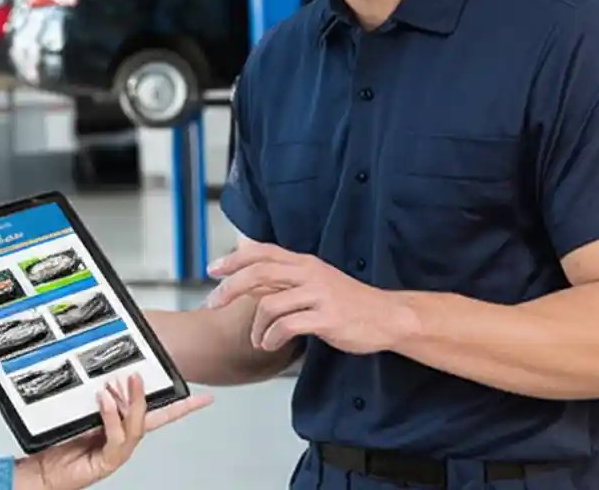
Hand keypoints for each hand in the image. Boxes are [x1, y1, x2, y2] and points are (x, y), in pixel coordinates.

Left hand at [14, 374, 212, 489]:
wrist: (42, 472)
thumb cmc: (60, 444)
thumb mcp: (81, 414)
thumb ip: (97, 401)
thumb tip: (109, 381)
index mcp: (122, 427)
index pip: (158, 412)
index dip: (182, 405)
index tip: (204, 398)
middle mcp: (124, 440)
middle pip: (153, 418)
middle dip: (163, 400)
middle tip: (145, 374)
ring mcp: (117, 452)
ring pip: (136, 427)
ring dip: (133, 403)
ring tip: (126, 382)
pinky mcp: (106, 461)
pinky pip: (116, 438)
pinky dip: (112, 418)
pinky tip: (105, 402)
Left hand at [206, 240, 413, 354]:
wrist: (386, 317)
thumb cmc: (347, 303)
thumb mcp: (314, 283)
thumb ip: (285, 280)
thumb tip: (250, 278)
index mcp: (304, 262)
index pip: (261, 252)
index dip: (233, 259)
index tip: (212, 269)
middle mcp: (309, 273)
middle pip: (258, 272)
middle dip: (230, 288)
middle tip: (213, 304)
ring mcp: (318, 295)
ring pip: (269, 303)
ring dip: (255, 326)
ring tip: (257, 339)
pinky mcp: (326, 318)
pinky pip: (287, 326)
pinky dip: (271, 337)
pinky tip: (270, 345)